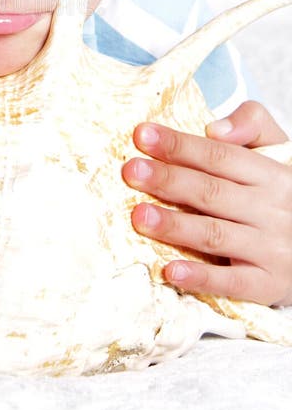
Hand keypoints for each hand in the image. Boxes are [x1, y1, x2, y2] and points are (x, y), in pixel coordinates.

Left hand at [121, 101, 291, 305]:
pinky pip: (231, 282)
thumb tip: (214, 129)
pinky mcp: (268, 284)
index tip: (142, 135)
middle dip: (169, 180)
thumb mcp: (277, 151)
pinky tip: (170, 270)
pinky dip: (200, 277)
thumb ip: (252, 125)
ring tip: (139, 216)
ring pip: (216, 235)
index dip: (179, 145)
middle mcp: (271, 210)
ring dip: (175, 226)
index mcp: (270, 174)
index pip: (219, 156)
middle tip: (131, 172)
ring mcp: (271, 249)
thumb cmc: (281, 194)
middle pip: (212, 192)